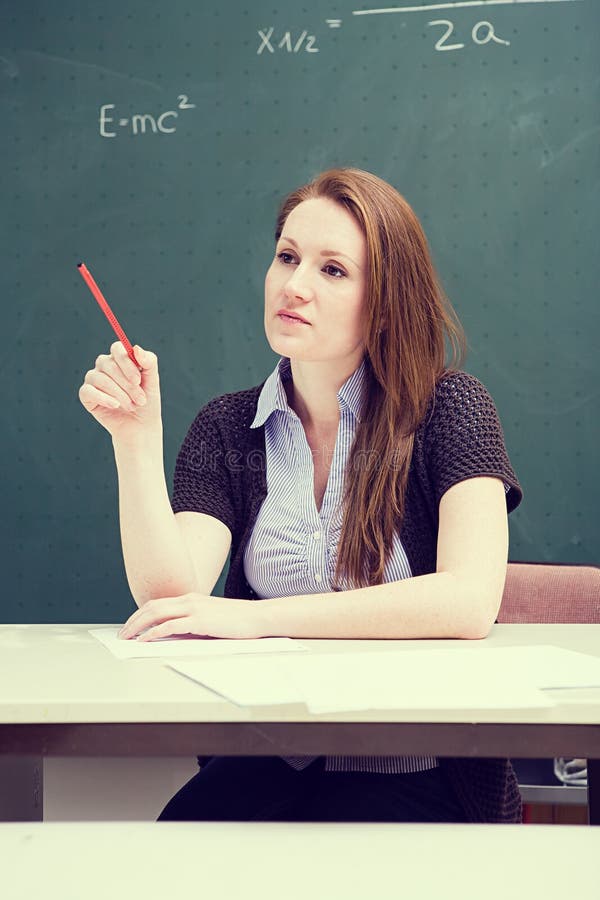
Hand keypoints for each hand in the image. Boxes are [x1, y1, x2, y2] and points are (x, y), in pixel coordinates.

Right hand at [78, 341, 161, 442]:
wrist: (140, 426)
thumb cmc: (146, 402)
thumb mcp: (152, 381)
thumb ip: (149, 362)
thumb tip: (136, 348)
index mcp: (119, 359)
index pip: (117, 348)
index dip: (126, 363)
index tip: (138, 380)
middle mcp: (104, 366)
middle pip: (108, 364)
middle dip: (126, 384)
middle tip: (140, 400)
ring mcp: (93, 379)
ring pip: (99, 378)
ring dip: (119, 394)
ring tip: (131, 406)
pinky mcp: (86, 395)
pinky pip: (88, 391)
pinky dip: (103, 398)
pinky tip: (115, 405)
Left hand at [118, 593, 266, 640]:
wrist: (257, 617)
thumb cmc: (238, 621)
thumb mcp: (211, 618)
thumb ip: (192, 622)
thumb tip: (174, 634)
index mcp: (191, 598)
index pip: (158, 603)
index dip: (140, 614)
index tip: (130, 626)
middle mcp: (189, 600)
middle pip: (152, 607)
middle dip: (133, 620)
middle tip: (121, 634)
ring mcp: (194, 609)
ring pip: (156, 614)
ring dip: (137, 626)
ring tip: (126, 638)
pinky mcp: (199, 621)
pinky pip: (169, 626)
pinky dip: (153, 633)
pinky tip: (144, 640)